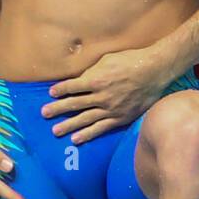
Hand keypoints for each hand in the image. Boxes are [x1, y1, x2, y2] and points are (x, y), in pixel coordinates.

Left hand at [43, 47, 175, 143]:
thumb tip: (81, 79)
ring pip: (85, 119)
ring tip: (55, 131)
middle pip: (74, 104)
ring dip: (68, 125)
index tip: (51, 93)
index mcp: (96, 79)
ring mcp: (110, 109)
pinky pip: (100, 128)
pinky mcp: (120, 118)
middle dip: (57, 109)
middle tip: (44, 114)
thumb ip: (93, 71)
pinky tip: (76, 140)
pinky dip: (88, 134)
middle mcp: (101, 96)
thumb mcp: (107, 59)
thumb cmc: (131, 60)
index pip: (72, 86)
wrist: (154, 71)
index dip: (60, 89)